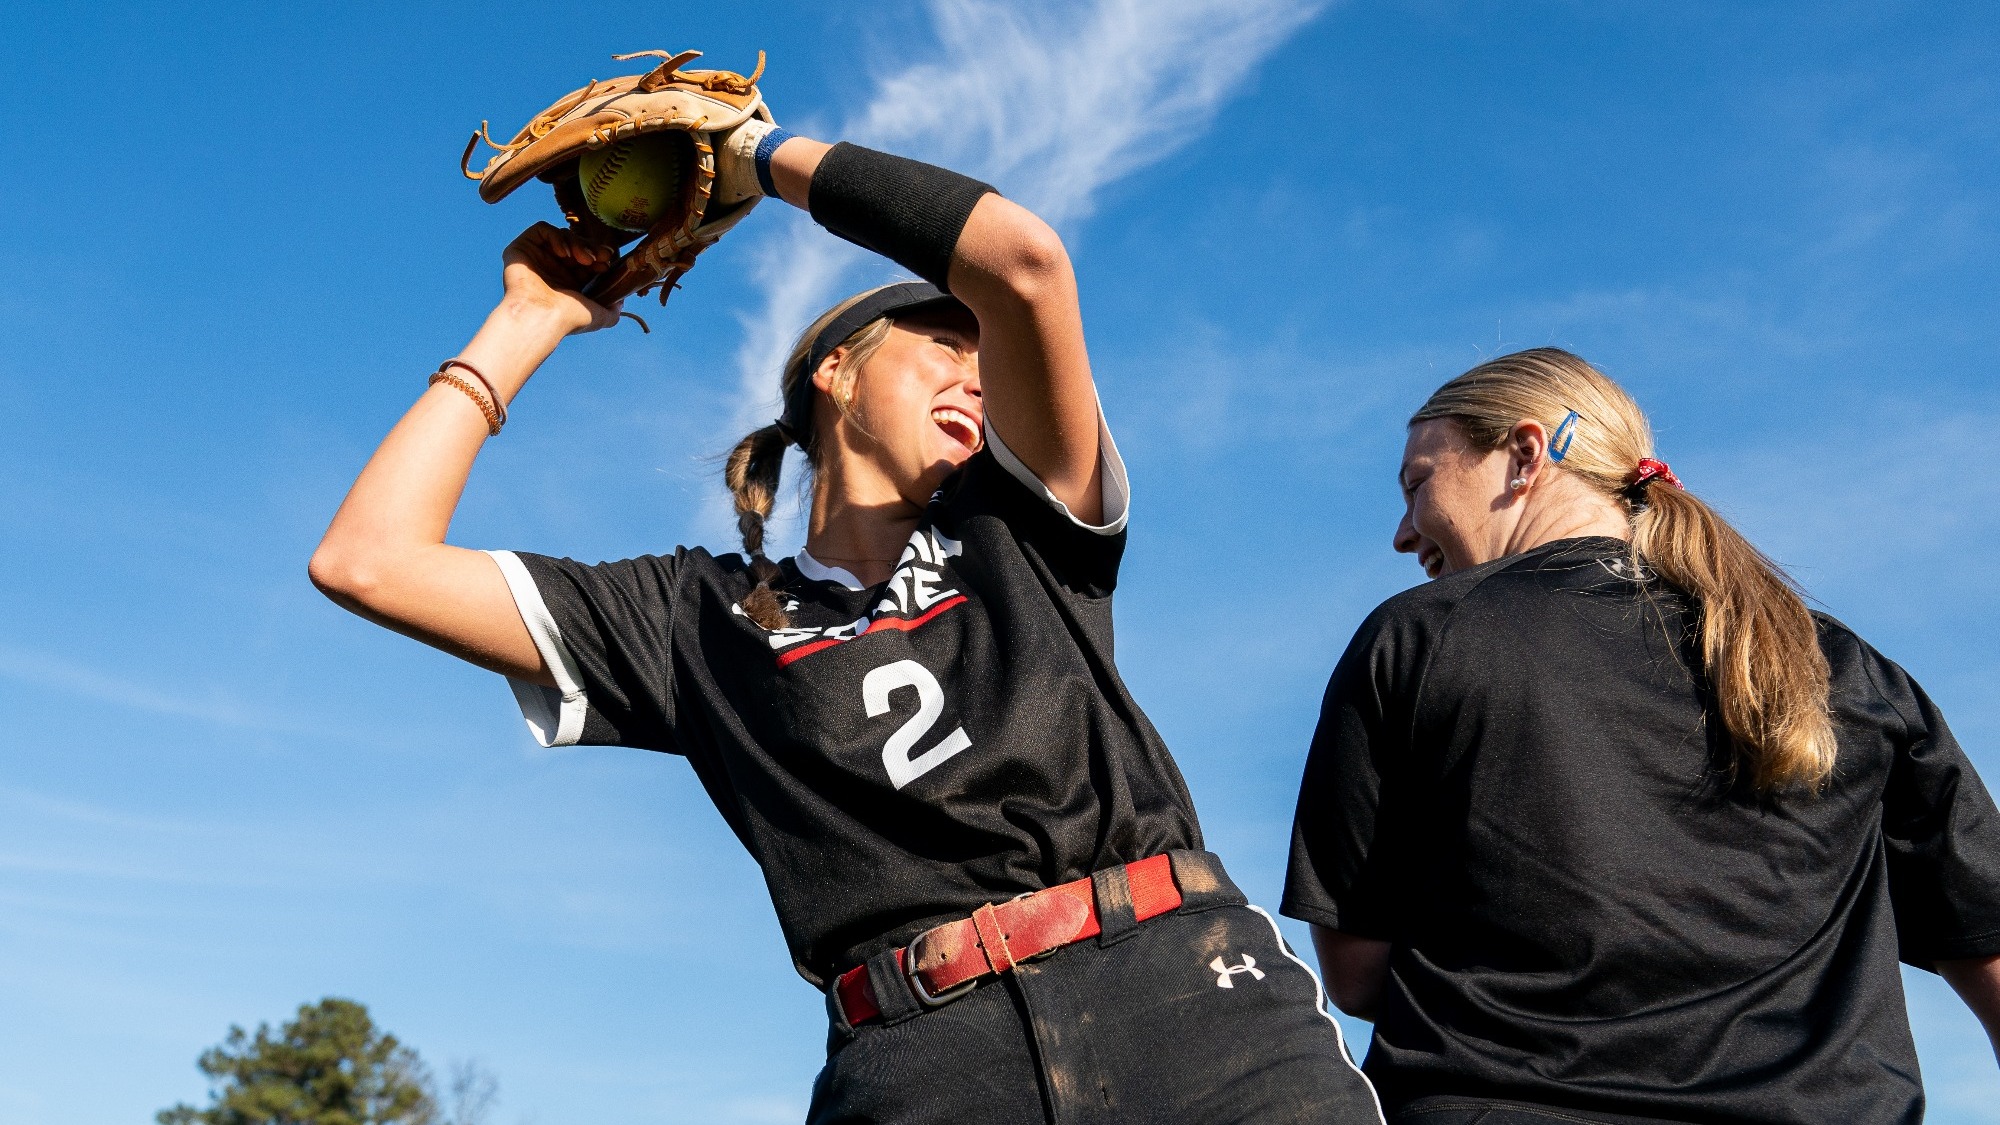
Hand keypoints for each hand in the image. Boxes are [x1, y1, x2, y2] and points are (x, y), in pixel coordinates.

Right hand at [499, 222, 623, 333]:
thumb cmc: (568, 319)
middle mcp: (552, 268)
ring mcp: (537, 257)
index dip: (598, 255)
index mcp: (568, 281)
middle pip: (576, 244)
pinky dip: (556, 236)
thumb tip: (621, 299)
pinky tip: (563, 253)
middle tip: (600, 257)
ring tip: (582, 259)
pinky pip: (541, 230)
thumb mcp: (600, 316)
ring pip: (562, 236)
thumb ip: (613, 309)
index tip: (607, 261)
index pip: (586, 257)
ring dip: (577, 243)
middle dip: (591, 247)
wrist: (541, 317)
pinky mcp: (522, 248)